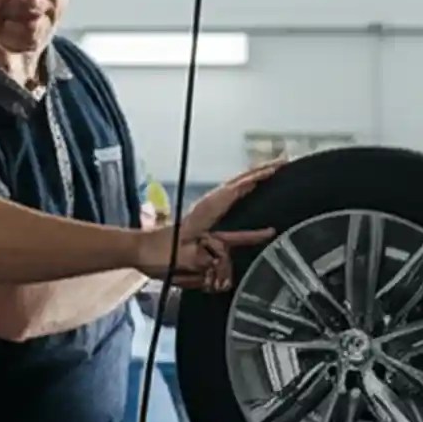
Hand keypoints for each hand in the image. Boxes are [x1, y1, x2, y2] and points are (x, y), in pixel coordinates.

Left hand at [135, 158, 285, 290]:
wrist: (140, 251)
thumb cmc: (158, 254)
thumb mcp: (180, 258)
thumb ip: (200, 257)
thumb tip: (219, 258)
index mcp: (205, 213)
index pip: (234, 191)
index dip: (254, 180)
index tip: (274, 171)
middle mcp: (208, 207)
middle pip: (238, 183)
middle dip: (260, 172)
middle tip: (282, 163)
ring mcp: (207, 211)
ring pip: (235, 188)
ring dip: (253, 178)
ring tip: (273, 172)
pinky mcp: (206, 219)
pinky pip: (231, 200)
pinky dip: (244, 191)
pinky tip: (252, 194)